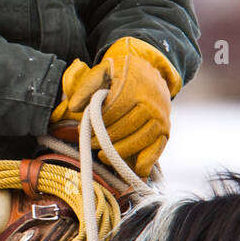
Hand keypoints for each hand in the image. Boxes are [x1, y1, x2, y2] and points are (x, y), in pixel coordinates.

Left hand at [52, 38, 180, 176]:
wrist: (150, 70)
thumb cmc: (121, 73)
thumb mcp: (102, 71)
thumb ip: (86, 86)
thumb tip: (73, 107)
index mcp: (135, 87)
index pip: (114, 111)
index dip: (97, 122)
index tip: (82, 129)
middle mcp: (152, 103)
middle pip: (126, 128)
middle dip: (105, 139)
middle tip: (90, 143)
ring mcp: (161, 117)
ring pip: (140, 140)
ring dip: (120, 152)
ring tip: (103, 155)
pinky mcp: (166, 129)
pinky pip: (158, 148)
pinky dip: (147, 160)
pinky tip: (136, 170)